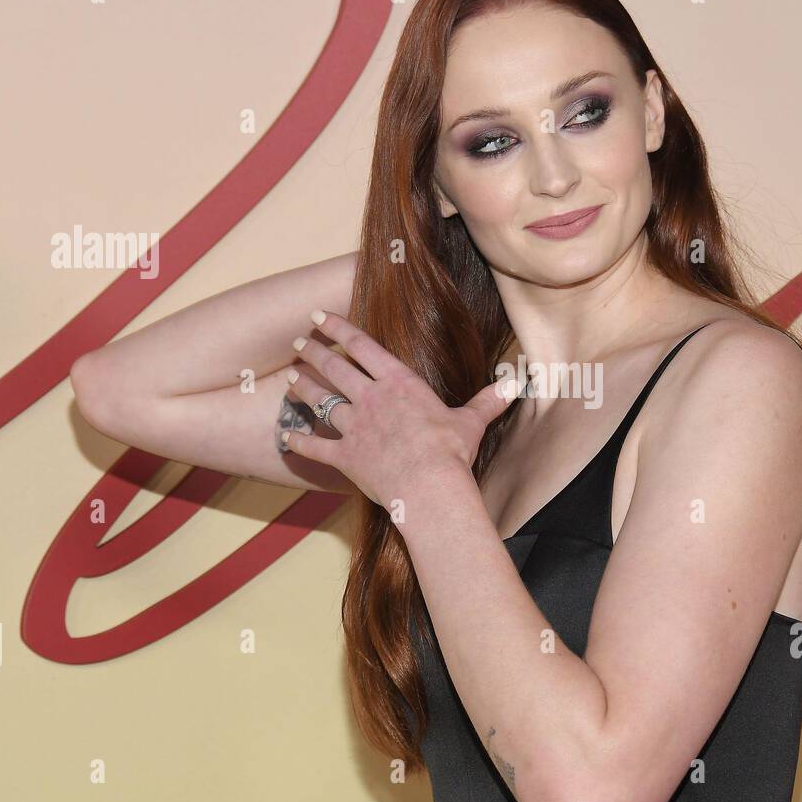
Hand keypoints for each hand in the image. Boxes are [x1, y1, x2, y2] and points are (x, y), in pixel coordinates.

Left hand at [280, 310, 517, 507]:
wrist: (429, 485)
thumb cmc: (451, 451)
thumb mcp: (472, 421)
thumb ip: (487, 401)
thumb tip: (516, 385)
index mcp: (399, 383)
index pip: (363, 347)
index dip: (339, 328)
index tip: (320, 315)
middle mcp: (371, 399)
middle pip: (335, 368)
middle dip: (314, 352)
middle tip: (299, 342)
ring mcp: (355, 428)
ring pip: (320, 402)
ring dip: (302, 389)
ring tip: (289, 378)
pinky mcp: (346, 457)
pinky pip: (315, 447)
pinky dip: (298, 442)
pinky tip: (285, 436)